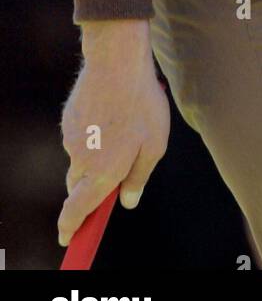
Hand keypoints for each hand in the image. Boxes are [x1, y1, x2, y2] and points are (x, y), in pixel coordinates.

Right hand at [58, 23, 169, 247]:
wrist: (117, 62)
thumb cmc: (142, 104)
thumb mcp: (154, 145)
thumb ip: (139, 177)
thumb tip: (128, 200)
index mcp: (102, 172)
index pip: (77, 210)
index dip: (71, 227)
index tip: (68, 238)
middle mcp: (81, 159)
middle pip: (79, 185)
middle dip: (92, 185)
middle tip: (116, 168)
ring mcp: (71, 138)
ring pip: (80, 158)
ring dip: (96, 154)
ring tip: (124, 127)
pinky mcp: (68, 118)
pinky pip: (79, 136)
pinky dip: (92, 132)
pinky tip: (113, 112)